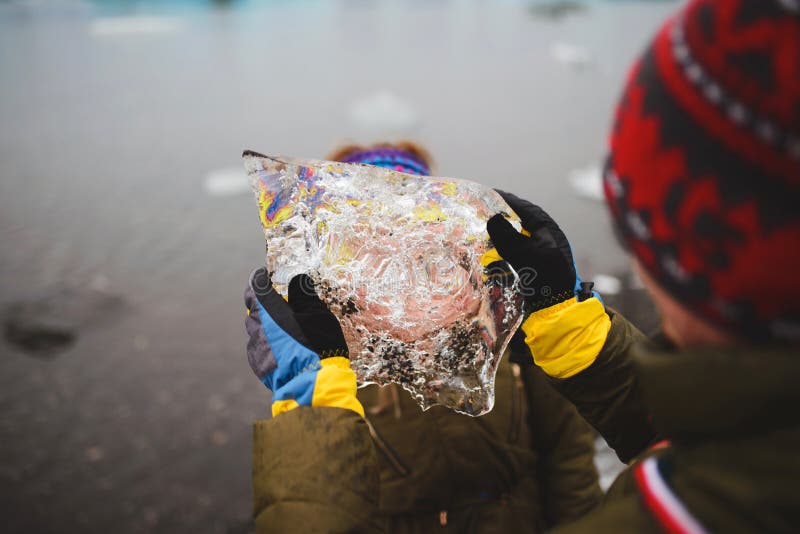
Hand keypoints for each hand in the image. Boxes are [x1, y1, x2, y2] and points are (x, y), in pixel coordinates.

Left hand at [244, 267, 363, 416]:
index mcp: (267, 311)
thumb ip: (303, 294)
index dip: (262, 278)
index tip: (269, 275)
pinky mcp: (258, 366)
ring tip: (287, 325)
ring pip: (257, 328)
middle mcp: (255, 328)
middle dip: (265, 301)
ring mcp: (255, 348)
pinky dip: (270, 341)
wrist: (313, 386)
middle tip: (282, 300)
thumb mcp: (316, 314)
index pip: (255, 286)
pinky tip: (286, 346)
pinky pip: (260, 346)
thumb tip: (296, 280)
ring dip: (268, 323)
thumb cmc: (318, 345)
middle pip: (254, 308)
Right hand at [487, 191, 608, 378]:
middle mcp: (543, 239)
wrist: (558, 313)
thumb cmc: (547, 281)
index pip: (524, 208)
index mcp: (547, 230)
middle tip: (479, 213)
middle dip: (499, 217)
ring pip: (514, 239)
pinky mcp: (532, 270)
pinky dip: (499, 253)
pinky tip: (487, 256)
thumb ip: (508, 237)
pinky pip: (512, 255)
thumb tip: (493, 217)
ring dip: (497, 237)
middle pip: (518, 222)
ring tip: (478, 234)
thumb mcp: (527, 256)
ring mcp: (538, 255)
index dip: (505, 199)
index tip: (487, 193)